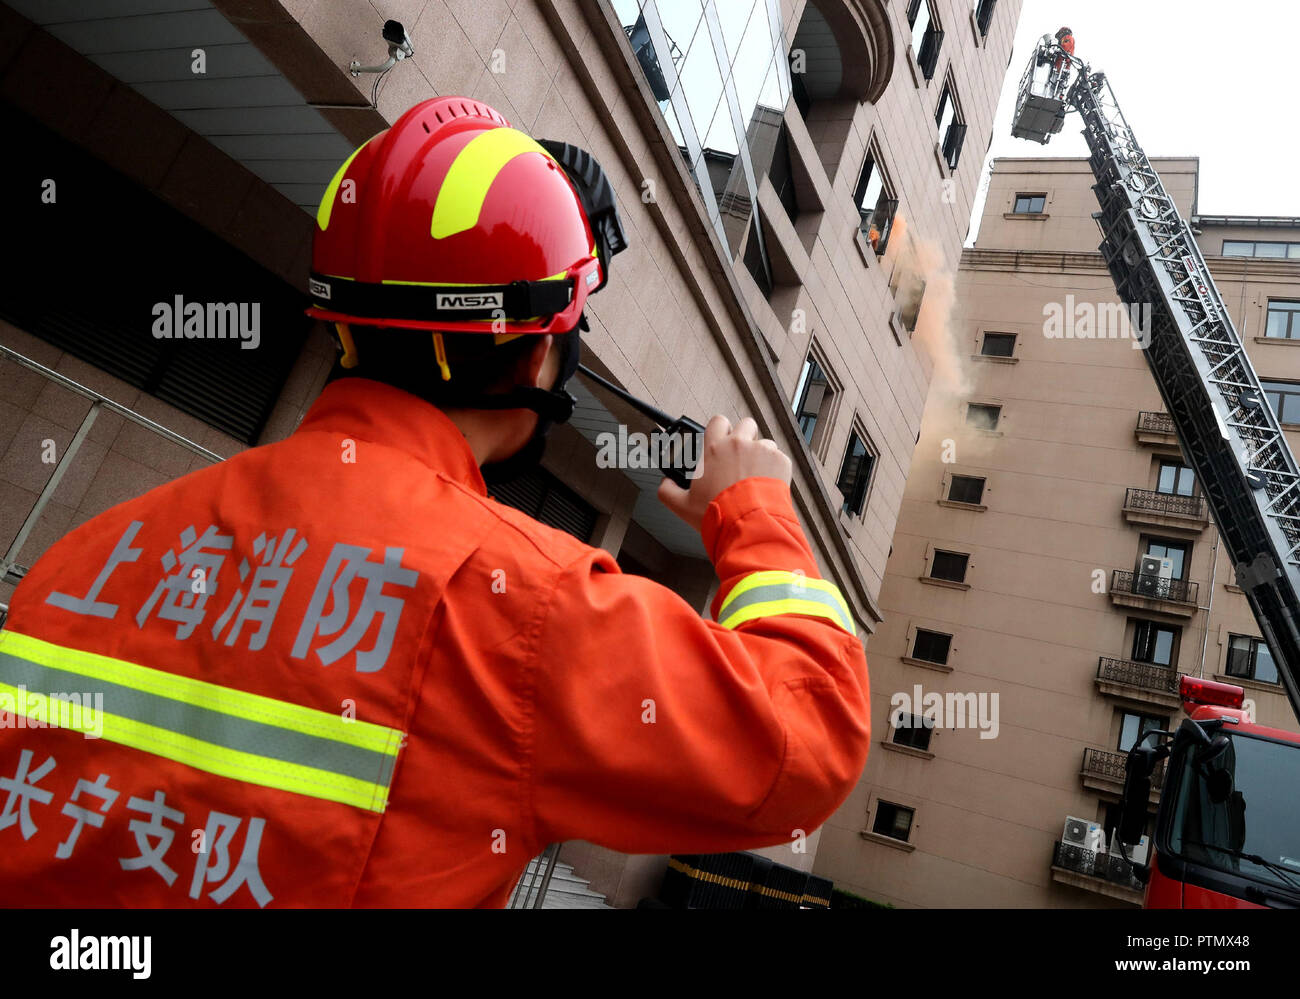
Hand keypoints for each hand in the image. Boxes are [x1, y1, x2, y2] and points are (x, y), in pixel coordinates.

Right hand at [657, 415, 791, 531]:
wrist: (748, 524)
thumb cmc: (718, 514)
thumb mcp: (682, 505)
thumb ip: (668, 491)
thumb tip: (665, 484)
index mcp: (714, 448)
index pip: (717, 421)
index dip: (720, 430)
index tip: (722, 441)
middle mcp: (738, 443)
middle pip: (745, 424)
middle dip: (745, 437)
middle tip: (741, 457)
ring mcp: (762, 450)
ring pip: (764, 443)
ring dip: (761, 455)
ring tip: (756, 476)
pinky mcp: (780, 461)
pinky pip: (779, 458)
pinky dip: (775, 469)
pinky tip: (767, 485)